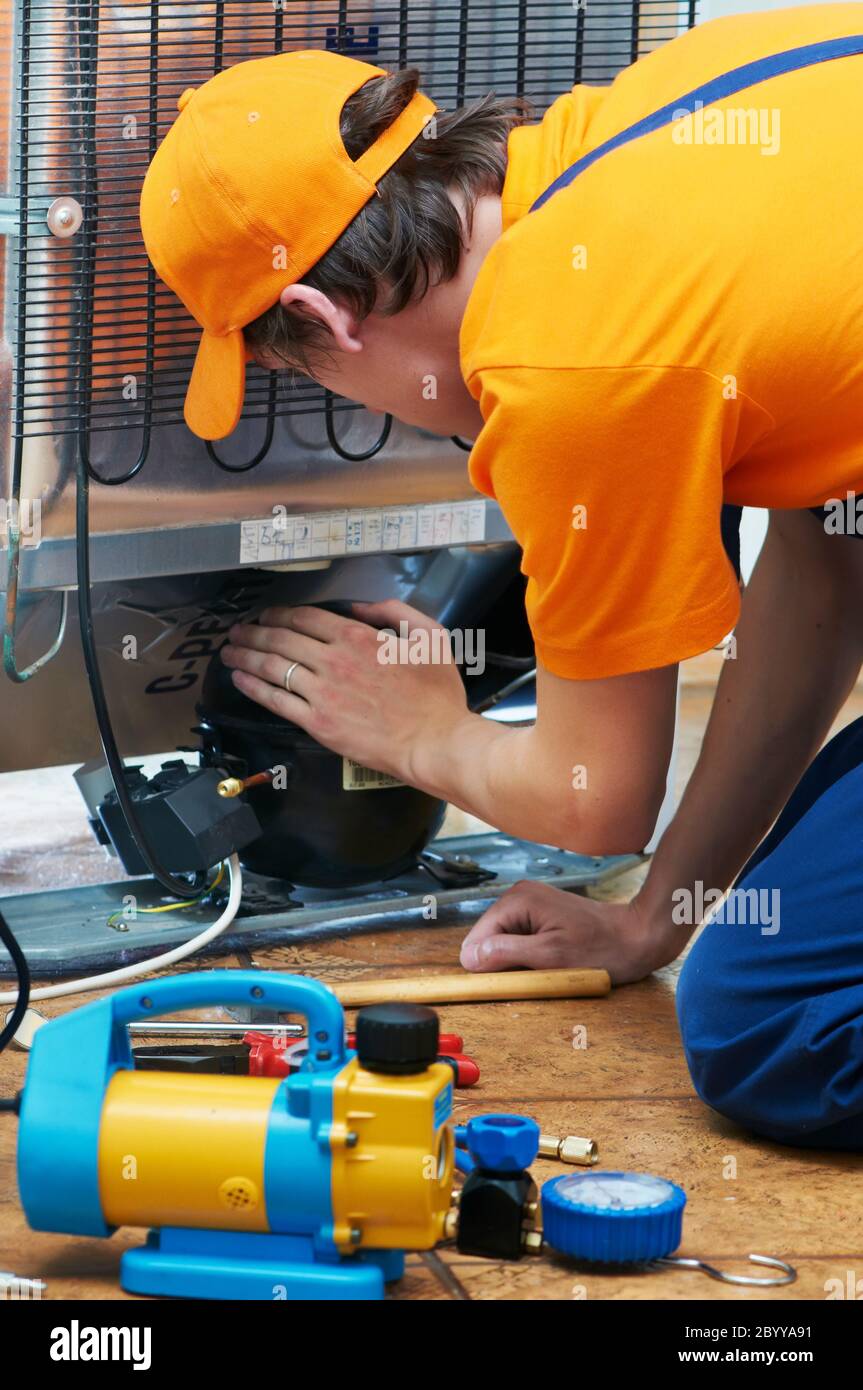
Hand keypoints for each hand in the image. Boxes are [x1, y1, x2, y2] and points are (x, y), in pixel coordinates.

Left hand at [220, 599, 470, 783]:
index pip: (305, 618)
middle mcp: (333, 661)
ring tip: (228, 652)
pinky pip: (276, 700)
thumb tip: (359, 607)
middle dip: (253, 632)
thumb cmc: (436, 695)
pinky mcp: (318, 723)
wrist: (434, 742)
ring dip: (245, 656)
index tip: (267, 615)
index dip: (280, 614)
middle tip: (237, 631)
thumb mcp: (430, 637)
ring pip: (272, 667)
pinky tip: (240, 680)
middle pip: (280, 639)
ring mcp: (322, 693)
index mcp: (358, 637)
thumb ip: (394, 612)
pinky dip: (253, 687)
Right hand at [459, 880, 675, 984]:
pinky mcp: (541, 914)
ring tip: (547, 967)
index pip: (476, 939)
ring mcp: (530, 904)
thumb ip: (506, 954)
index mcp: (517, 901)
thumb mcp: (551, 957)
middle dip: (504, 963)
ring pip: (503, 942)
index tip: (510, 982)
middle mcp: (518, 896)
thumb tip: (469, 958)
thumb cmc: (601, 948)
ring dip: (518, 961)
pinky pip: (520, 940)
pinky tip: (551, 960)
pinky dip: (530, 955)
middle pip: (488, 940)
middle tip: (537, 974)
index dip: (487, 966)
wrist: (638, 935)